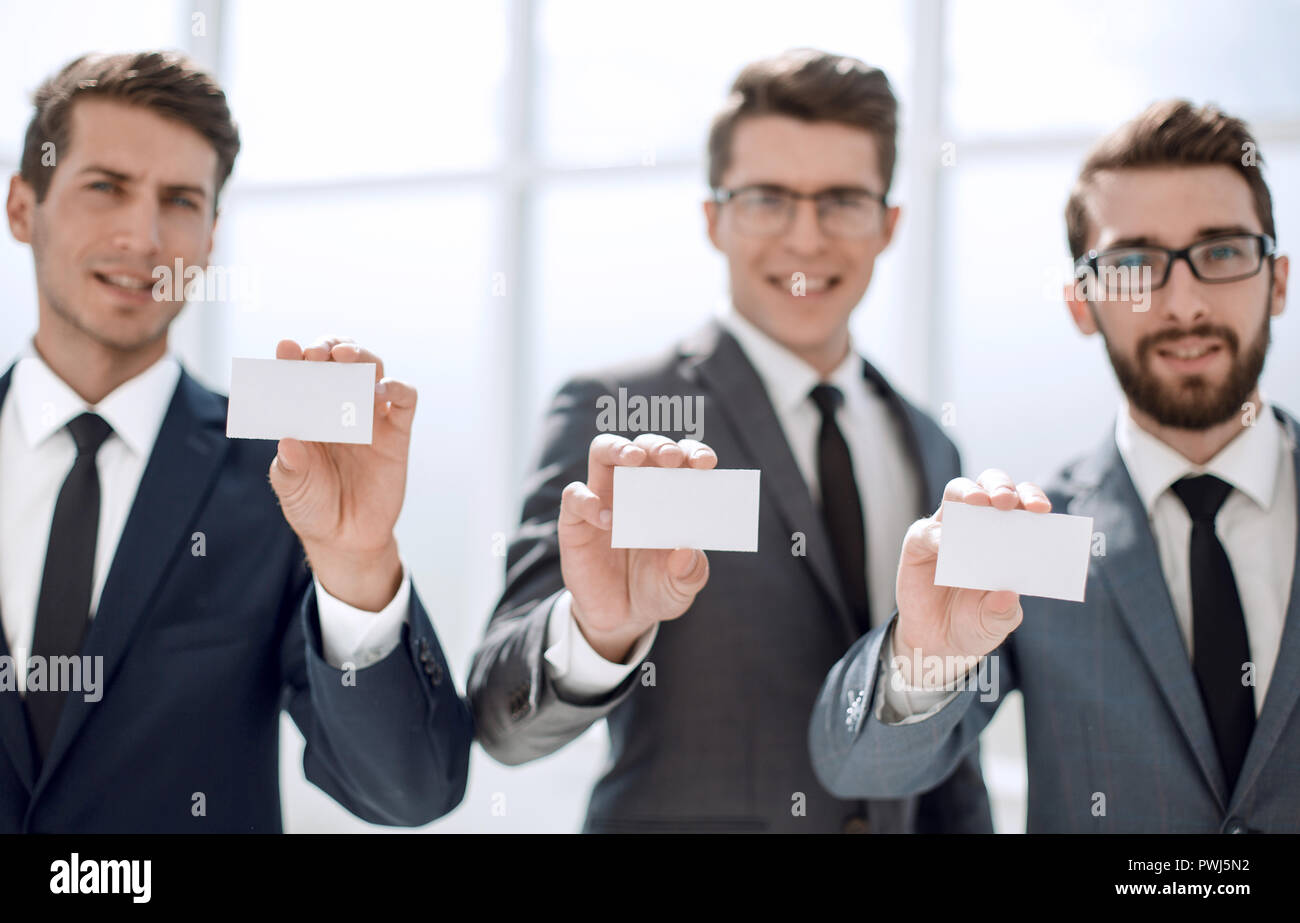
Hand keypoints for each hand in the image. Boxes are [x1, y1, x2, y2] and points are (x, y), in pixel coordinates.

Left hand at [267, 336, 413, 610]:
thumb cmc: (313, 507)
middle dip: (329, 348)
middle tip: (320, 352)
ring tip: (346, 358)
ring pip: (372, 370)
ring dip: (361, 358)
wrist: (347, 538)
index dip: (294, 357)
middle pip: (339, 362)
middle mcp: (338, 408)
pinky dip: (397, 388)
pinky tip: (382, 389)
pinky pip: (404, 400)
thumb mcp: (292, 489)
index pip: (300, 374)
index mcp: (307, 413)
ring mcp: (370, 418)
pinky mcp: (397, 434)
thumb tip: (289, 442)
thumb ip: (289, 467)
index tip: (286, 349)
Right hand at [559, 433, 716, 662]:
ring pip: (603, 452)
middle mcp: (636, 488)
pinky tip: (607, 521)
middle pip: (643, 447)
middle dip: (659, 446)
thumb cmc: (657, 590)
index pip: (682, 460)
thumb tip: (686, 551)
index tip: (706, 463)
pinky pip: (575, 496)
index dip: (693, 453)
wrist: (621, 618)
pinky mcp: (576, 520)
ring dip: (619, 449)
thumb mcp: (681, 588)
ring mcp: (603, 499)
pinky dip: (589, 500)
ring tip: (634, 460)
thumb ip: (690, 572)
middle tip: (672, 459)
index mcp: (669, 495)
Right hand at [893, 469, 1050, 686]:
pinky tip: (947, 543)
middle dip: (1001, 487)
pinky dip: (939, 533)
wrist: (937, 644)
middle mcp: (979, 524)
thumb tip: (1008, 594)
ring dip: (970, 492)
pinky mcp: (920, 542)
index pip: (1023, 506)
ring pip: (958, 492)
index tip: (1042, 511)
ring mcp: (948, 529)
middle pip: (991, 486)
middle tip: (1006, 500)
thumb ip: (1002, 612)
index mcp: (1008, 536)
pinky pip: (929, 530)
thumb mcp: (994, 624)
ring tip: (979, 503)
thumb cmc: (975, 624)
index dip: (1033, 500)